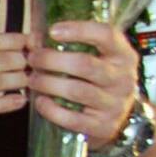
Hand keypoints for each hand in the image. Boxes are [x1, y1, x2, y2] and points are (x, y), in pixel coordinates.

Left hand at [27, 21, 138, 148]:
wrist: (117, 118)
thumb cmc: (97, 79)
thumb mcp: (93, 58)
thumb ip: (67, 45)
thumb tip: (33, 38)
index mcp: (123, 55)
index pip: (106, 35)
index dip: (79, 30)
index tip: (52, 31)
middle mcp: (123, 79)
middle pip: (85, 64)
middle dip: (52, 60)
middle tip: (32, 59)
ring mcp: (115, 105)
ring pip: (77, 90)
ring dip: (48, 83)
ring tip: (32, 79)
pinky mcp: (103, 126)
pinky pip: (73, 118)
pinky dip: (51, 109)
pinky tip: (40, 101)